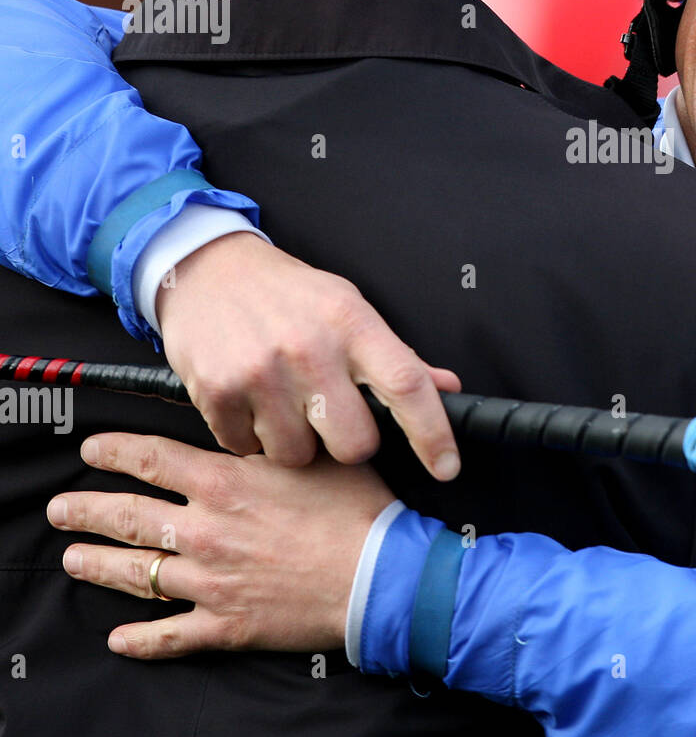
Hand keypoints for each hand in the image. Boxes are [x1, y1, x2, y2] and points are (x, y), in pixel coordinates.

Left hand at [47, 432, 397, 657]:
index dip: (115, 452)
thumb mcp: (316, 455)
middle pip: (128, 516)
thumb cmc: (357, 509)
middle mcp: (205, 530)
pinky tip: (120, 640)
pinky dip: (141, 639)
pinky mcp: (225, 624)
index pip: (152, 459)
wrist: (378, 575)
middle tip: (61, 508)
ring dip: (99, 566)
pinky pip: (170, 635)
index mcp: (225, 482)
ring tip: (74, 560)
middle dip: (87, 510)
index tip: (92, 450)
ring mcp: (209, 581)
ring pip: (137, 574)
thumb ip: (276, 439)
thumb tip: (259, 418)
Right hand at [156, 232, 461, 475]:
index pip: (407, 385)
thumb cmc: (289, 295)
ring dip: (295, 441)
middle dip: (349, 443)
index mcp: (352, 323)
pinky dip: (252, 436)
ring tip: (284, 402)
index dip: (433, 433)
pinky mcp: (218, 391)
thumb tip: (447, 387)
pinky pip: (248, 449)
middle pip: (354, 444)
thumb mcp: (348, 308)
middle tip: (332, 416)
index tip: (447, 467)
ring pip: (298, 456)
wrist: (207, 269)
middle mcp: (309, 349)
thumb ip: (396, 356)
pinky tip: (251, 401)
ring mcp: (261, 372)